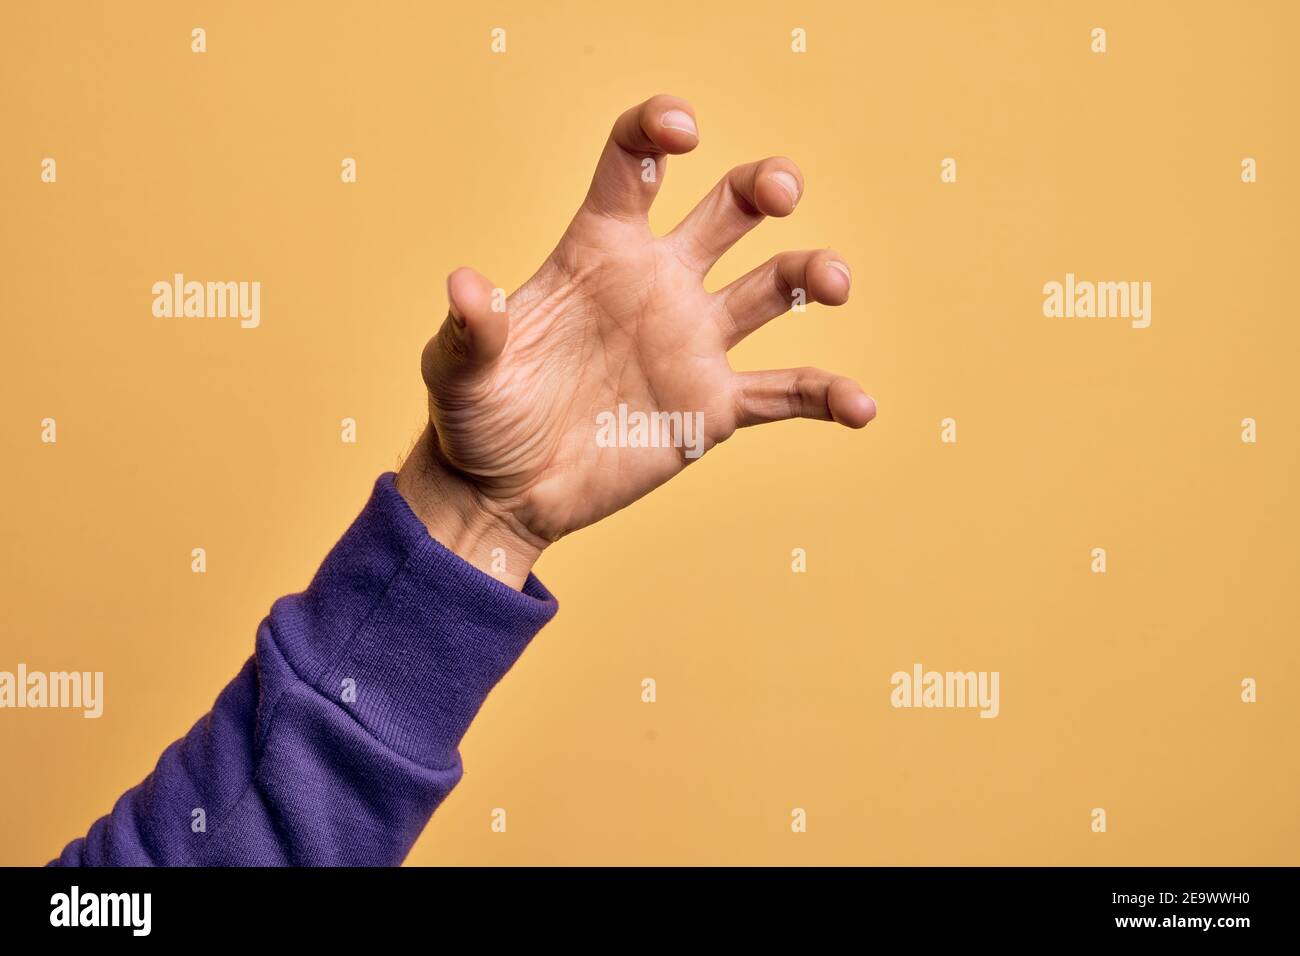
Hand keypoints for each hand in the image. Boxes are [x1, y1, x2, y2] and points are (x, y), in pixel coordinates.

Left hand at [397, 94, 875, 588]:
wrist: (505, 493)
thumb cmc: (478, 419)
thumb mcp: (460, 373)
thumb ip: (471, 330)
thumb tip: (464, 285)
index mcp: (598, 253)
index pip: (633, 166)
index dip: (657, 131)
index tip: (681, 130)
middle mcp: (658, 284)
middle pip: (728, 210)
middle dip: (762, 187)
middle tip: (781, 191)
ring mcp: (693, 344)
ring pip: (773, 289)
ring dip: (812, 273)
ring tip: (833, 282)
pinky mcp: (712, 407)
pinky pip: (785, 391)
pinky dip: (827, 396)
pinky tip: (862, 406)